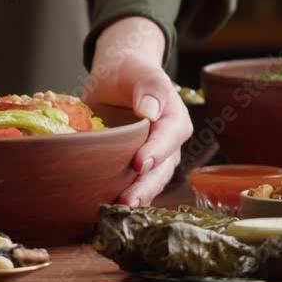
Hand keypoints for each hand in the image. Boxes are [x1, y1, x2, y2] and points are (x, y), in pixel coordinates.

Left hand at [83, 17, 192, 206]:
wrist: (116, 79)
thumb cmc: (130, 72)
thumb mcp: (140, 71)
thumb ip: (149, 86)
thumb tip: (149, 110)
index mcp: (175, 119)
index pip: (169, 137)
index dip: (156, 151)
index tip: (139, 163)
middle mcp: (168, 144)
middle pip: (161, 169)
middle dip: (145, 186)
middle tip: (127, 200)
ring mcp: (152, 159)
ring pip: (149, 182)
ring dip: (136, 197)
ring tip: (117, 210)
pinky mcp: (134, 168)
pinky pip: (133, 185)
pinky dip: (122, 195)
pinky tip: (106, 206)